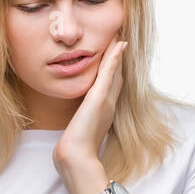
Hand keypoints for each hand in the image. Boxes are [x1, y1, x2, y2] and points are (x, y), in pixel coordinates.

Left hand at [53, 39, 127, 167]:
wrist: (76, 156)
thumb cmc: (76, 148)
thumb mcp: (78, 133)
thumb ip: (79, 128)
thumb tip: (73, 132)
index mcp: (104, 110)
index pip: (111, 86)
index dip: (114, 71)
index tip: (115, 56)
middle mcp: (109, 104)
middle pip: (116, 76)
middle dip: (119, 59)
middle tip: (122, 41)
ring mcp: (106, 100)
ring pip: (115, 72)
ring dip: (118, 54)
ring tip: (121, 37)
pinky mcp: (99, 98)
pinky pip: (109, 74)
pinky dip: (114, 59)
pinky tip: (118, 45)